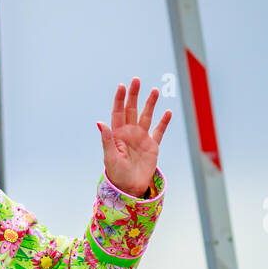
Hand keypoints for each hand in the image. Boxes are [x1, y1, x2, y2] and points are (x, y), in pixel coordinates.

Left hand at [98, 77, 170, 196]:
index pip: (118, 112)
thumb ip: (107, 139)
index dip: (119, 99)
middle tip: (136, 80)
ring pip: (146, 116)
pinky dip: (164, 122)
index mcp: (117, 134)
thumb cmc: (116, 174)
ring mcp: (141, 138)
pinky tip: (167, 112)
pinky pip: (159, 131)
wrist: (129, 187)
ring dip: (150, 104)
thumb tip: (100, 123)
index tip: (122, 86)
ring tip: (155, 90)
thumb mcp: (109, 157)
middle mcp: (129, 133)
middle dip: (134, 95)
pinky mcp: (152, 145)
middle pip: (132, 110)